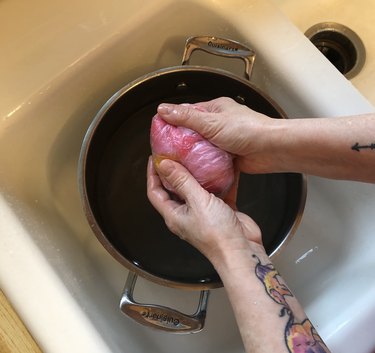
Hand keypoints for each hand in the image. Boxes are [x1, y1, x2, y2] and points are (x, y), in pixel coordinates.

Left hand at [146, 157, 263, 269]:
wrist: (241, 251)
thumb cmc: (216, 235)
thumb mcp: (197, 202)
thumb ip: (182, 181)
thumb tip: (165, 165)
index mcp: (174, 215)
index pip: (155, 192)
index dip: (152, 174)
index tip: (155, 158)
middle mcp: (186, 214)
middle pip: (174, 189)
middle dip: (174, 171)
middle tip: (176, 153)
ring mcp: (203, 212)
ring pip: (195, 189)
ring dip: (196, 174)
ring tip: (198, 156)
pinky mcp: (220, 210)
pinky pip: (216, 191)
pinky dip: (218, 180)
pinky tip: (223, 168)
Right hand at [157, 97, 279, 173]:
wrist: (272, 150)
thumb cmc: (248, 130)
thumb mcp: (212, 122)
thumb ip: (186, 117)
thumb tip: (163, 109)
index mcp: (216, 109)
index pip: (188, 112)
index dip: (173, 121)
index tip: (159, 131)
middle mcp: (219, 124)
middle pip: (193, 132)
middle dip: (181, 141)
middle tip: (166, 150)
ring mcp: (224, 141)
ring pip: (201, 148)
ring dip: (192, 155)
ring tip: (176, 162)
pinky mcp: (228, 156)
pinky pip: (210, 160)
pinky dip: (203, 165)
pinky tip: (193, 170)